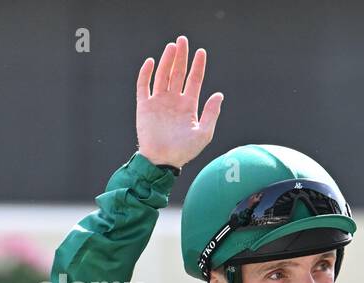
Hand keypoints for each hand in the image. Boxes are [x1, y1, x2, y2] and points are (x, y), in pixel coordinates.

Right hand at [135, 36, 222, 168]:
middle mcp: (174, 101)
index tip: (201, 52)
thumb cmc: (184, 151)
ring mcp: (159, 102)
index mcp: (188, 106)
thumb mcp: (204, 133)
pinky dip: (147, 73)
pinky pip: (144, 85)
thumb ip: (211, 113)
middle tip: (183, 40)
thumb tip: (219, 95)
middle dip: (181, 57)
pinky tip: (152, 62)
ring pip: (163, 75)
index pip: (194, 81)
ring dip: (167, 61)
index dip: (198, 66)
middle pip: (178, 73)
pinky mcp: (144, 105)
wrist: (163, 161)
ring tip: (172, 46)